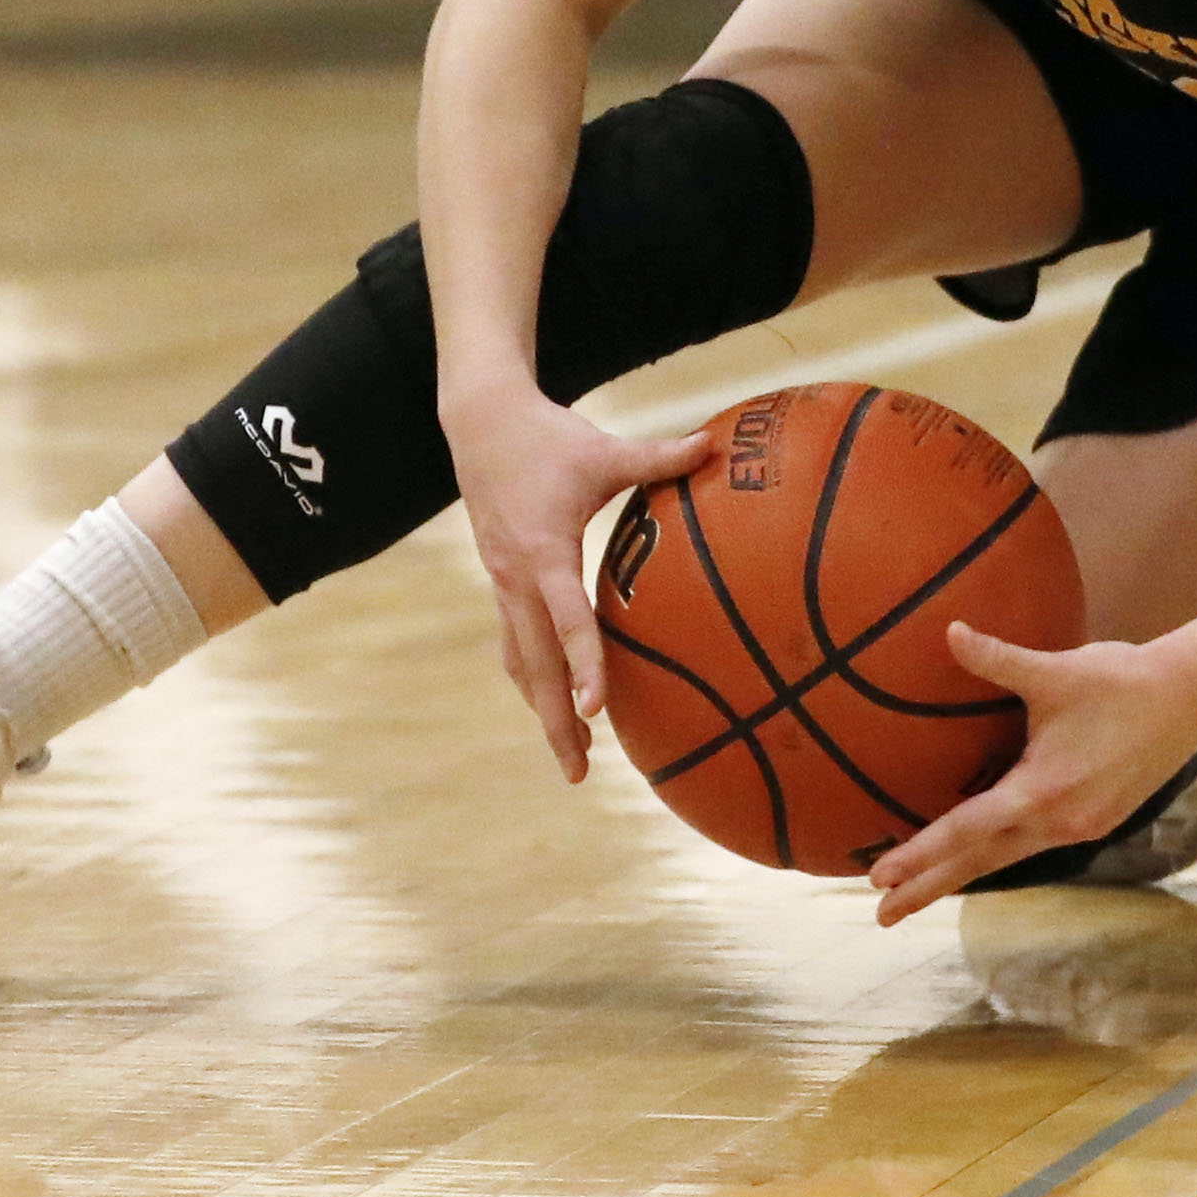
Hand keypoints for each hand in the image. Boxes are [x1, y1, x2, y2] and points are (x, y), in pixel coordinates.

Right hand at [441, 387, 717, 782]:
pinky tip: (549, 701)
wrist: (482, 424)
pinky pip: (514, 642)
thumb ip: (658, 456)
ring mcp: (503, 583)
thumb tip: (714, 446)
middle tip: (579, 773)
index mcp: (543, 551)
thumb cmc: (548, 438)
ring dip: (542, 709)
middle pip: (536, 664)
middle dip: (554, 720)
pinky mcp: (501, 581)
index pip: (566, 618)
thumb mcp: (604, 449)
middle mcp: (517, 577)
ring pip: (521, 661)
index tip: (595, 710)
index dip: (583, 663)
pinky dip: (532, 676)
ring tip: (569, 758)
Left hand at [865, 625, 1196, 923]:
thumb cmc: (1119, 680)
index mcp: (1041, 792)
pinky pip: (1031, 846)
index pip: (965, 831)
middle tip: (880, 916)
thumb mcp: (1054, 670)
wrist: (1189, 697)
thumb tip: (949, 630)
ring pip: (1005, 859)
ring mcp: (1079, 828)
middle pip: (978, 864)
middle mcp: (1057, 822)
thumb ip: (997, 658)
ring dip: (960, 876)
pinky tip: (981, 854)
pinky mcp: (1095, 821)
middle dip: (928, 889)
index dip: (919, 855)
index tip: (878, 878)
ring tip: (919, 894)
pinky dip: (996, 856)